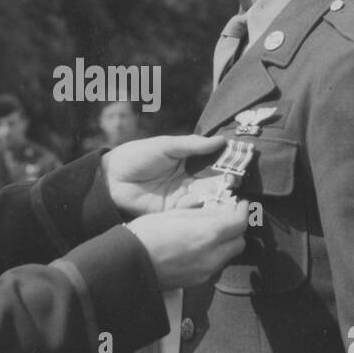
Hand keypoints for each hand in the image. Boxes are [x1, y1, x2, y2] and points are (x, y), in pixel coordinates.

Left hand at [101, 134, 227, 216]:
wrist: (111, 178)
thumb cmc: (136, 156)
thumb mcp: (166, 146)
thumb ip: (193, 145)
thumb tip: (220, 141)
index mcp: (187, 161)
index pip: (212, 162)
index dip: (226, 162)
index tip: (242, 162)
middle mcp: (188, 179)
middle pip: (213, 181)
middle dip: (225, 182)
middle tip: (236, 180)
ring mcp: (181, 196)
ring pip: (206, 197)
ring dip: (217, 196)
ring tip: (228, 193)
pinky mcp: (173, 211)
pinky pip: (192, 211)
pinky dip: (202, 208)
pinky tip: (210, 203)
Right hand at [125, 201, 248, 289]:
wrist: (128, 263)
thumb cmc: (146, 234)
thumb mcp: (175, 214)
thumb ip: (203, 214)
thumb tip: (221, 211)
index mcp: (207, 234)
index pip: (239, 223)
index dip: (243, 211)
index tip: (240, 204)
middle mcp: (211, 256)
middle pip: (239, 242)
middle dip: (236, 229)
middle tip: (226, 217)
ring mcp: (205, 271)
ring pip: (228, 256)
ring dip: (226, 243)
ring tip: (211, 232)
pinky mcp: (197, 281)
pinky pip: (215, 266)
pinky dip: (214, 255)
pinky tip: (199, 247)